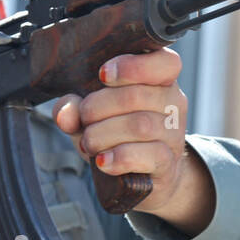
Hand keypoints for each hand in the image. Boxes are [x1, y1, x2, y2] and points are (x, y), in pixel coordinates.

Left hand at [53, 49, 192, 215]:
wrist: (143, 177)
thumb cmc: (117, 135)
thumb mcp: (92, 115)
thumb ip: (75, 108)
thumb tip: (65, 114)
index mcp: (159, 81)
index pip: (165, 63)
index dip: (133, 66)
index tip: (102, 75)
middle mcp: (173, 104)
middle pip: (137, 96)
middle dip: (98, 107)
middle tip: (85, 119)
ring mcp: (174, 135)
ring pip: (140, 126)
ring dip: (103, 135)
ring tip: (89, 143)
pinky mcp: (168, 163)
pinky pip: (149, 155)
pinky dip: (119, 158)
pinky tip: (103, 161)